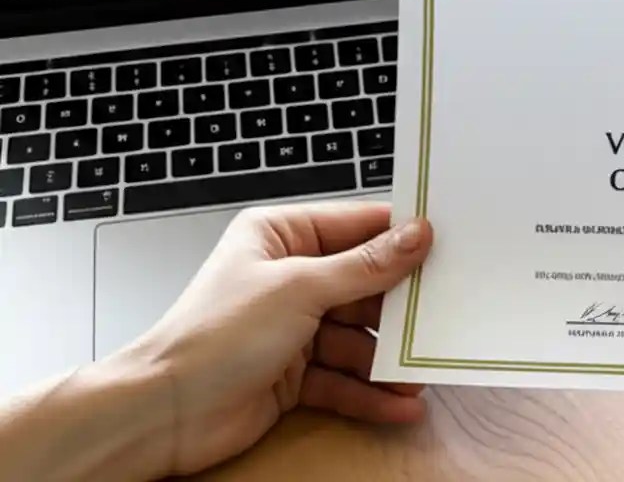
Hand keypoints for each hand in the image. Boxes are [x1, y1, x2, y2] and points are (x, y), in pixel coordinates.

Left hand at [119, 201, 432, 476]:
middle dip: (398, 309)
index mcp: (280, 236)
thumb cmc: (210, 336)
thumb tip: (413, 236)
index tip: (442, 246)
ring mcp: (292, 327)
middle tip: (441, 318)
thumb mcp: (299, 289)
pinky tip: (398, 404)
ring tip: (417, 376)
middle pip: (363, 285)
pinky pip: (344, 379)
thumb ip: (364, 266)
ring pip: (358, 337)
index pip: (355, 226)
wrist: (165, 413)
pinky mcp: (294, 374)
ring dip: (387, 360)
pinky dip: (370, 393)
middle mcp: (288, 277)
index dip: (398, 237)